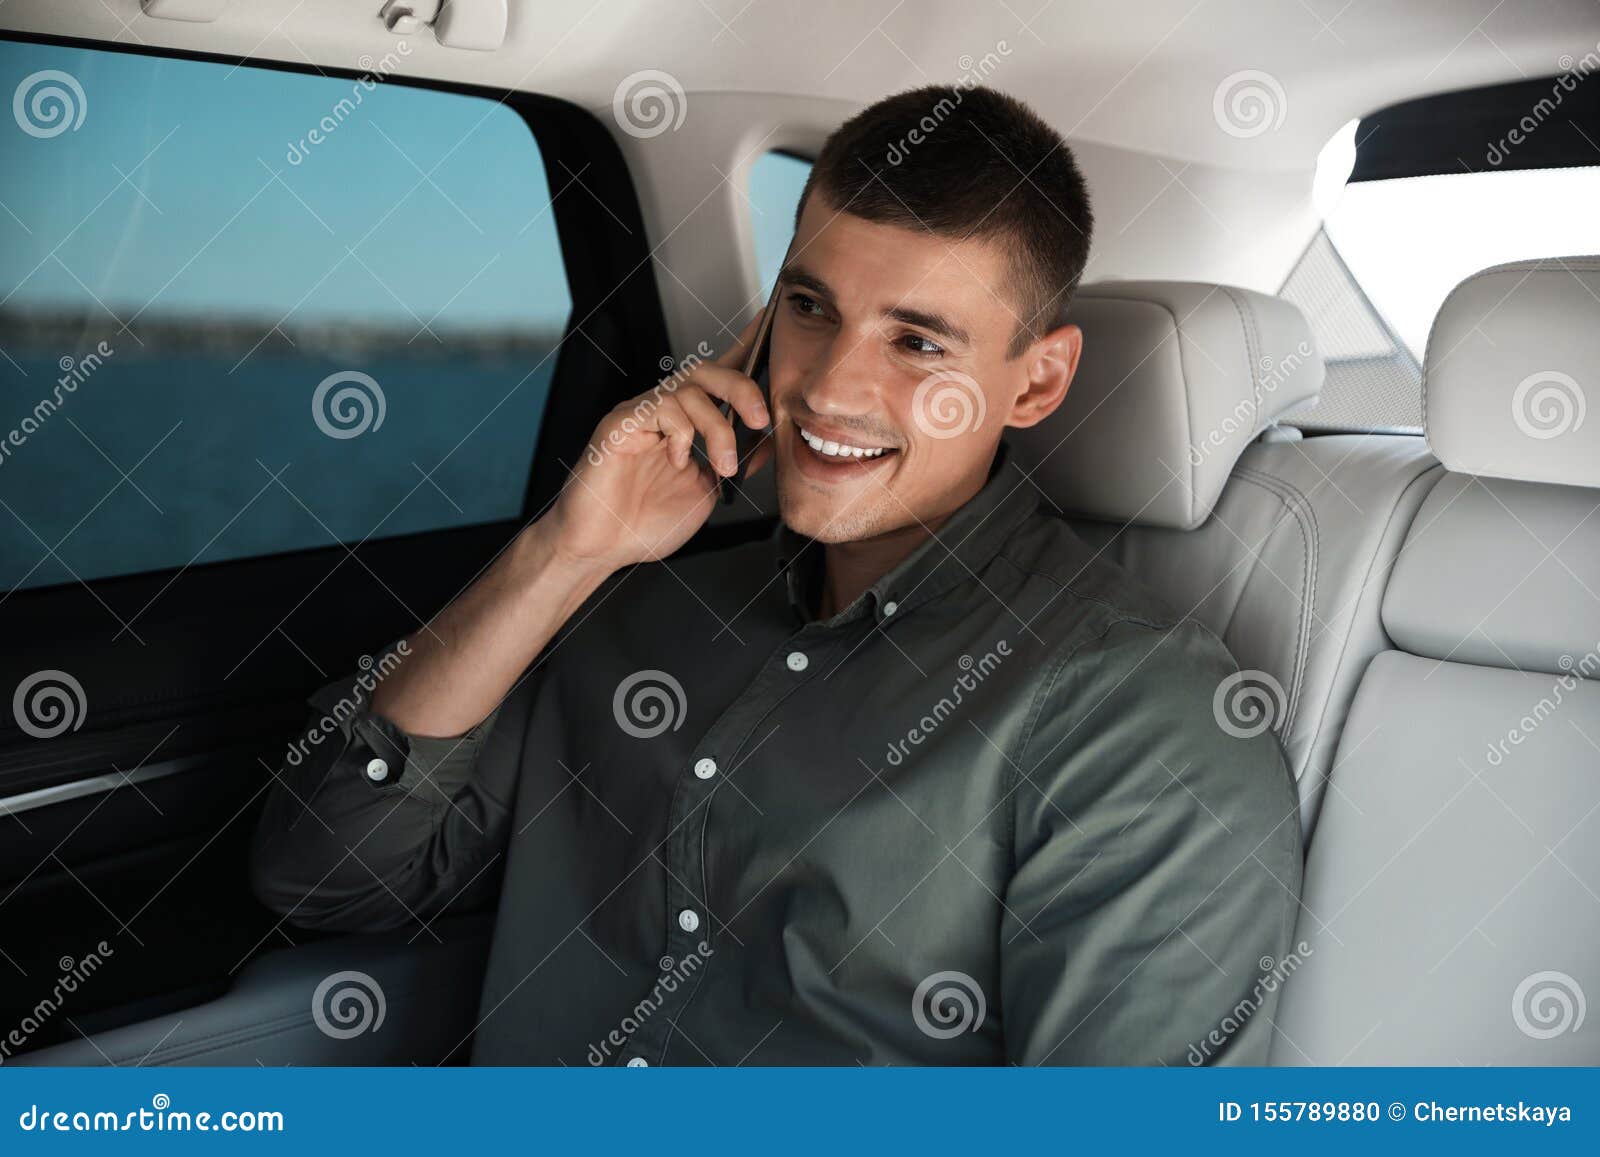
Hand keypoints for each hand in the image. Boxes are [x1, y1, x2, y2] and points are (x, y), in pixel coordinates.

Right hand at [539, 314, 774, 571]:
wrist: (601, 549)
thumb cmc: (644, 523)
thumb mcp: (708, 492)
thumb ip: (735, 462)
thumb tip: (766, 441)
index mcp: (688, 422)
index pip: (720, 375)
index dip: (747, 345)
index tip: (772, 323)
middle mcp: (665, 410)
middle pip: (708, 370)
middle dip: (743, 389)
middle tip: (760, 420)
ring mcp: (641, 414)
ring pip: (689, 389)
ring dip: (718, 428)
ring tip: (724, 466)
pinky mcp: (620, 423)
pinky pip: (660, 407)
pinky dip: (680, 433)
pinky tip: (677, 461)